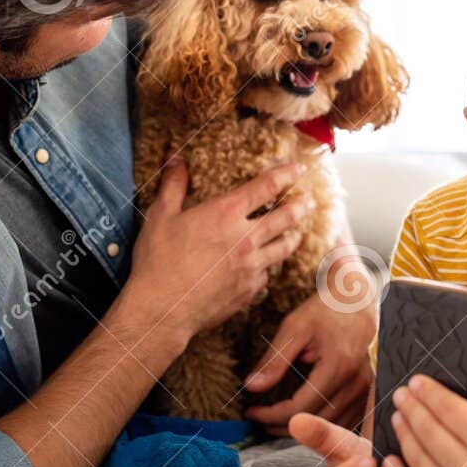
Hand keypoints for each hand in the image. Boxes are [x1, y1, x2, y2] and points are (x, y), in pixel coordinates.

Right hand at [121, 158, 309, 342]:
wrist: (162, 308)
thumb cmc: (157, 261)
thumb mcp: (160, 216)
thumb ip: (173, 185)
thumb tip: (175, 158)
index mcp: (226, 214)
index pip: (266, 187)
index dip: (286, 175)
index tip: (299, 169)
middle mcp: (246, 239)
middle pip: (285, 218)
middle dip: (300, 207)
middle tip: (309, 201)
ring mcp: (251, 267)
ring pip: (283, 249)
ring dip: (292, 238)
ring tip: (297, 234)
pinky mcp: (248, 292)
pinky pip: (265, 277)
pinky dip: (266, 269)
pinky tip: (264, 269)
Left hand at [246, 291, 374, 433]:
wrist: (358, 301)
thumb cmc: (326, 309)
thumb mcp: (295, 328)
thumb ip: (274, 360)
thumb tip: (251, 387)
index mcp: (339, 366)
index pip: (301, 408)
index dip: (272, 415)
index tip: (251, 412)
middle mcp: (357, 382)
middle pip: (317, 422)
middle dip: (283, 426)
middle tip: (258, 421)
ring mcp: (366, 388)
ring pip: (331, 426)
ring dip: (302, 430)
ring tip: (275, 422)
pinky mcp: (368, 391)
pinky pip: (345, 420)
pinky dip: (321, 425)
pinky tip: (302, 419)